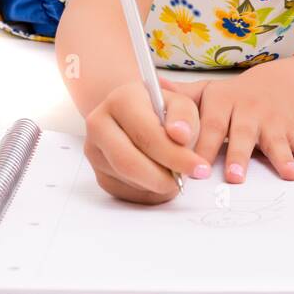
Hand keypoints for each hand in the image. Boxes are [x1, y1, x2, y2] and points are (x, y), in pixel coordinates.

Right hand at [83, 80, 210, 204]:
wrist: (133, 114)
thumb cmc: (159, 109)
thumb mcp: (179, 103)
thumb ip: (184, 116)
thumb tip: (180, 136)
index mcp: (120, 100)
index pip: (146, 135)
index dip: (176, 155)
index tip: (199, 167)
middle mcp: (99, 123)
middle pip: (129, 163)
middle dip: (163, 178)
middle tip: (185, 181)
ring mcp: (94, 150)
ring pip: (127, 180)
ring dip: (157, 186)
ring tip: (175, 176)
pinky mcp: (98, 173)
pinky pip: (124, 193)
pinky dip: (148, 193)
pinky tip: (160, 180)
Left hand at [158, 74, 293, 183]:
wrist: (272, 86)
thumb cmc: (230, 97)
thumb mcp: (204, 93)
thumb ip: (178, 98)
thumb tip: (146, 89)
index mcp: (223, 103)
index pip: (210, 125)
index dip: (203, 145)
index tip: (194, 167)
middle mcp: (248, 110)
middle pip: (242, 134)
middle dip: (239, 155)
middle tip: (234, 177)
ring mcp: (272, 121)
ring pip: (275, 139)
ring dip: (281, 156)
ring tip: (287, 173)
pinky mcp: (290, 130)